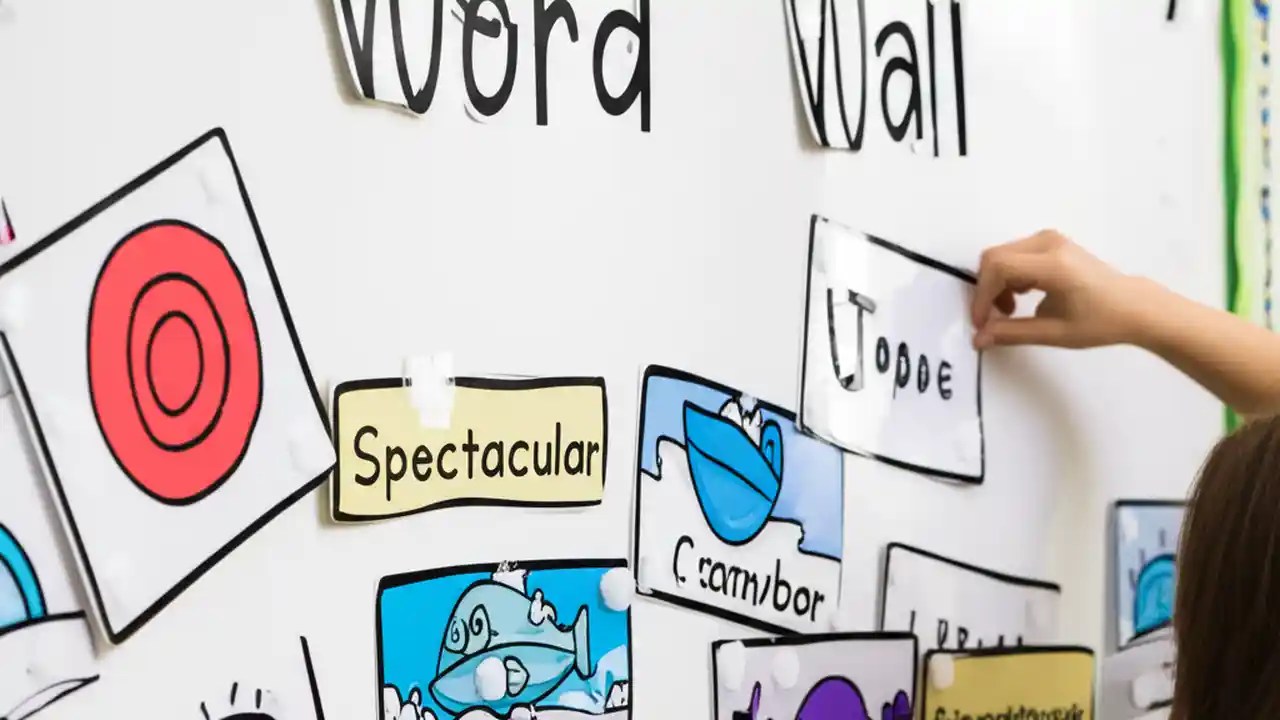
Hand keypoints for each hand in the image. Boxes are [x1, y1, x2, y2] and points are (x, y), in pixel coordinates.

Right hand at [971, 230, 1155, 349]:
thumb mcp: (1054, 333)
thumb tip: (978, 339)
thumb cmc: (1099, 322)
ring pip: (1002, 255)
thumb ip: (1011, 333)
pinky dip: (1009, 276)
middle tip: (995, 318)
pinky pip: (1015, 254)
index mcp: (1054, 264)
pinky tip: (1022, 295)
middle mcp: (1049, 243)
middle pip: (995, 257)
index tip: (982, 322)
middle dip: (987, 289)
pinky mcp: (1051, 242)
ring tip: (1011, 309)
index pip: (999, 267)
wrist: (1133, 307)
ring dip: (997, 283)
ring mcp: (1050, 239)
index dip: (982, 295)